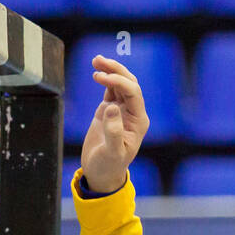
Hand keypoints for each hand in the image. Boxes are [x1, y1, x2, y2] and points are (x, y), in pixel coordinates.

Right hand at [80, 54, 149, 193]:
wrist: (101, 173)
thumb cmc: (108, 167)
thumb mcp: (112, 153)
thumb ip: (113, 131)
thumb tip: (112, 107)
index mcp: (138, 121)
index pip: (133, 93)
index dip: (119, 82)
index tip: (101, 78)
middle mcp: (133, 113)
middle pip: (129, 84)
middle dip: (115, 71)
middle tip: (98, 61)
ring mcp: (121, 110)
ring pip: (120, 84)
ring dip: (110, 71)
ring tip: (96, 61)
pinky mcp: (109, 110)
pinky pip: (111, 89)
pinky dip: (105, 78)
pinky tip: (97, 71)